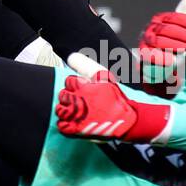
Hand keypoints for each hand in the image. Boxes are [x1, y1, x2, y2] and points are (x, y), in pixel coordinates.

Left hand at [56, 71, 170, 143]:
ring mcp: (76, 115)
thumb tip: (74, 57)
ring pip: (59, 110)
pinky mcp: (77, 129)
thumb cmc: (117, 101)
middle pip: (62, 95)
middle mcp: (78, 99)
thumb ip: (90, 69)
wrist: (126, 121)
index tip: (77, 89)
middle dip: (68, 97)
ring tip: (73, 112)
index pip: (68, 81)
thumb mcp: (105, 80)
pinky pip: (61, 126)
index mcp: (84, 86)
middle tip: (76, 101)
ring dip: (64, 110)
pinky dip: (64, 124)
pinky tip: (72, 122)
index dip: (72, 85)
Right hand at [138, 0, 185, 95]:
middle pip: (165, 30)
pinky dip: (163, 61)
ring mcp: (144, 46)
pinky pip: (152, 58)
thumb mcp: (185, 32)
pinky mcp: (142, 62)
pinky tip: (173, 63)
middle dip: (183, 36)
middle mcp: (149, 31)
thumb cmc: (178, 50)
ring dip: (175, 47)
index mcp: (160, 21)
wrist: (165, 76)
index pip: (172, 18)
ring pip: (159, 43)